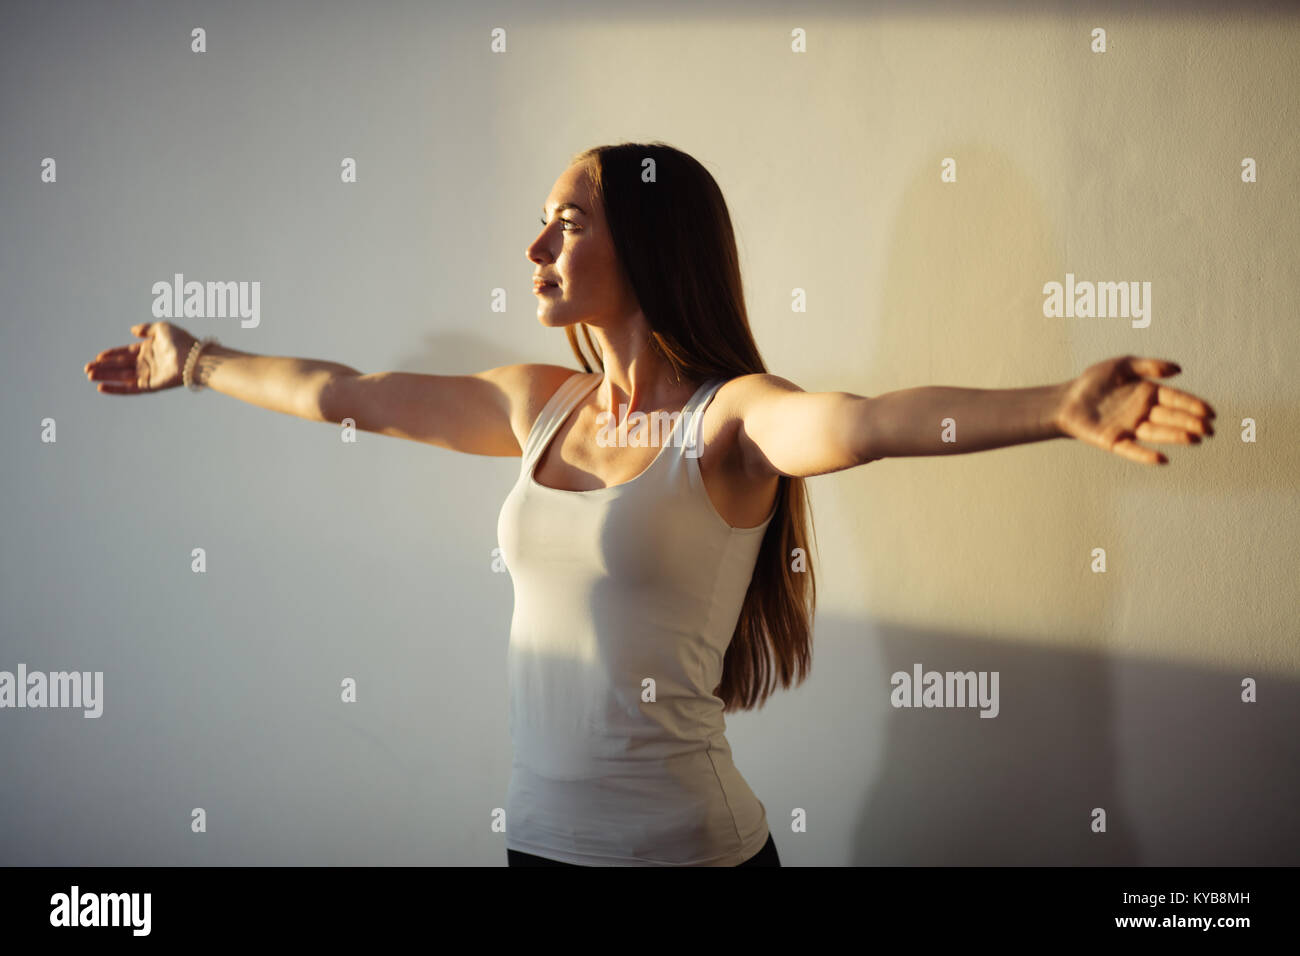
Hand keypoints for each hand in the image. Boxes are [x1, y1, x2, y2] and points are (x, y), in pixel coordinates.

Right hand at [84, 322, 196, 393]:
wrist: (193, 358)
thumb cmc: (181, 341)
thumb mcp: (162, 328)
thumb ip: (146, 329)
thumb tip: (133, 330)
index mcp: (149, 349)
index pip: (125, 353)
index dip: (111, 354)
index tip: (98, 356)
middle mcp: (147, 363)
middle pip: (120, 366)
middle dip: (104, 367)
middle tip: (87, 368)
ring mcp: (149, 375)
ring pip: (122, 377)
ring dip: (105, 376)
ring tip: (89, 375)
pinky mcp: (151, 386)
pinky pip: (130, 389)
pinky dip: (116, 389)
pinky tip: (101, 387)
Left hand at [1053, 355, 1214, 464]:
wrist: (1065, 399)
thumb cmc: (1093, 382)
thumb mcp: (1121, 365)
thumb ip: (1148, 365)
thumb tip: (1178, 370)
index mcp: (1148, 394)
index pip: (1176, 400)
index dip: (1193, 405)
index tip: (1210, 412)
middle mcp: (1143, 413)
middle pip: (1171, 418)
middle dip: (1191, 423)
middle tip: (1209, 429)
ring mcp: (1130, 428)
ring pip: (1157, 433)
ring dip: (1176, 437)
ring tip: (1195, 439)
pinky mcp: (1114, 441)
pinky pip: (1132, 450)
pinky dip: (1145, 455)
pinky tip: (1161, 459)